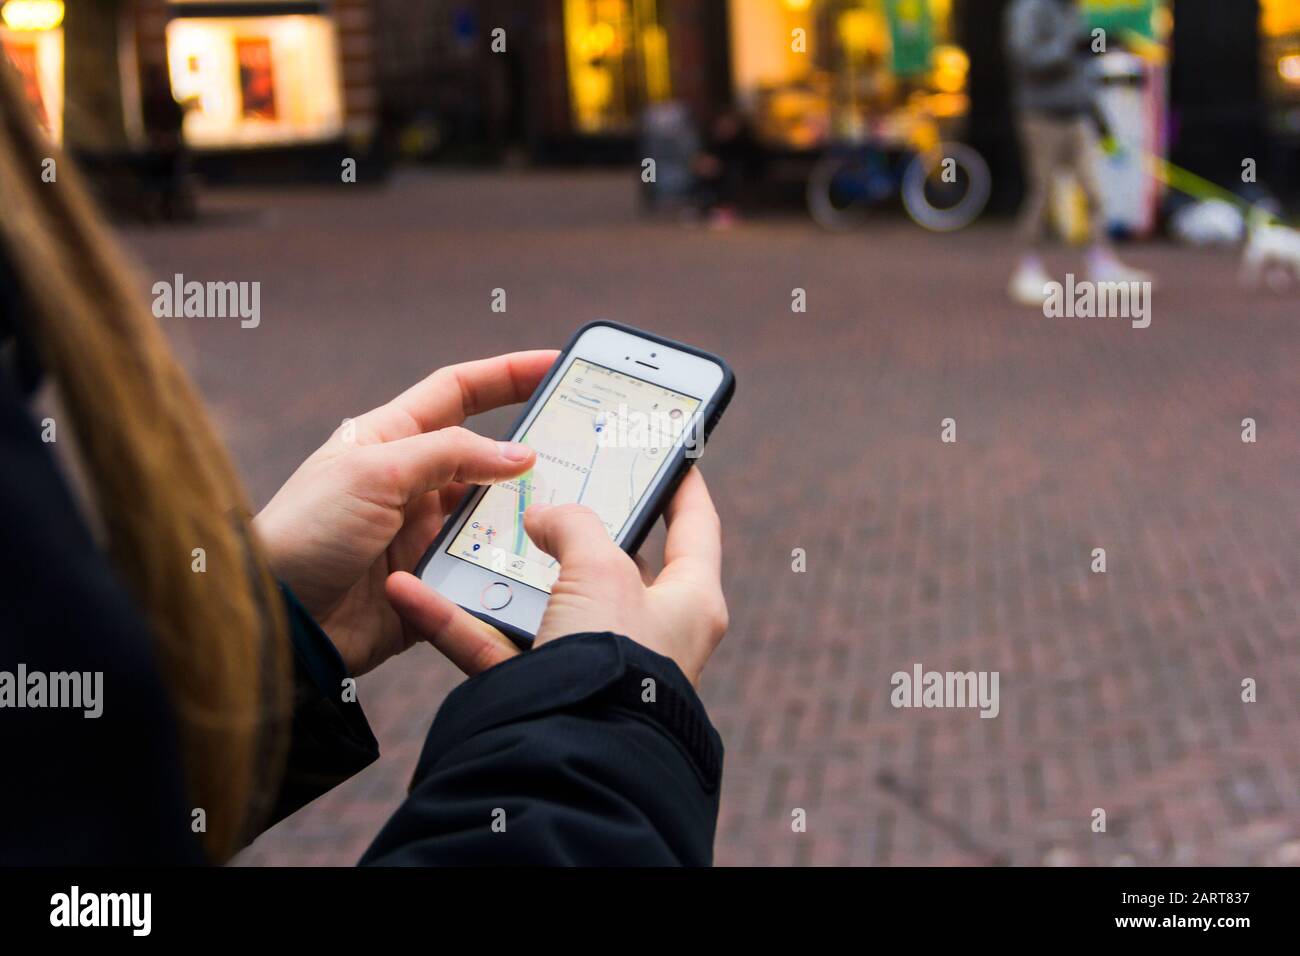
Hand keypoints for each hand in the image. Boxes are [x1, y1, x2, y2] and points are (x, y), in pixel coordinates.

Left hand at [253, 350, 557, 675]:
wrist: (278, 621)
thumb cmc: (304, 532)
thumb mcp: (374, 473)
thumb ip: (449, 454)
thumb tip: (519, 453)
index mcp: (389, 439)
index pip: (460, 392)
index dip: (508, 375)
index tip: (555, 365)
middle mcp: (410, 481)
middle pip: (486, 455)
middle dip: (531, 451)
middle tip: (582, 448)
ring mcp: (421, 531)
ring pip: (492, 514)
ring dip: (524, 514)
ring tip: (567, 511)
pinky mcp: (430, 579)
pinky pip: (482, 566)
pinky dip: (508, 564)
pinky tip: (536, 563)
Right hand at [387, 468, 727, 684]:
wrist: (573, 758)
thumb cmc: (612, 655)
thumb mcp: (602, 568)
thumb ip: (575, 525)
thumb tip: (545, 520)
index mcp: (690, 602)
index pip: (695, 527)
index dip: (682, 485)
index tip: (672, 454)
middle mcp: (647, 634)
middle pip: (609, 564)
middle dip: (573, 528)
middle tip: (549, 486)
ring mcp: (592, 663)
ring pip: (540, 605)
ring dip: (498, 575)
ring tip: (466, 532)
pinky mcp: (540, 692)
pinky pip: (492, 647)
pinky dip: (452, 620)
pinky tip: (409, 589)